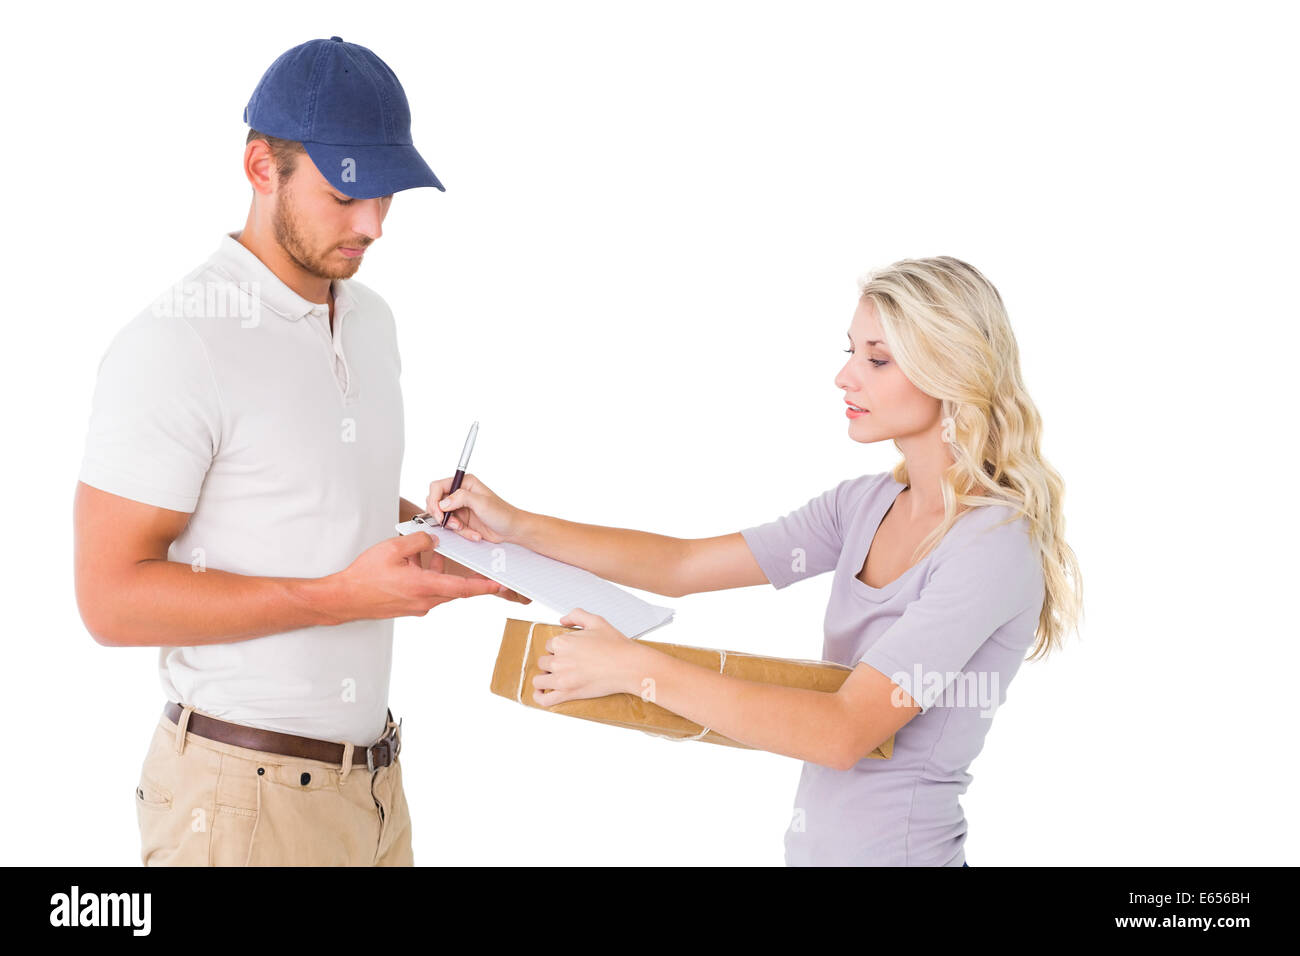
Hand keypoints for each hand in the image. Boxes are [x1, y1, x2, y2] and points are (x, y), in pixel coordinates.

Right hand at [327, 531, 510, 621]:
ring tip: (435, 553)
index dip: (483, 586)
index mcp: (423, 586)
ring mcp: (416, 606)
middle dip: (468, 578)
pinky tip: (419, 562)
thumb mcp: (393, 549)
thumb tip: (432, 539)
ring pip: (440, 588)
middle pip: (454, 589)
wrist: (346, 598)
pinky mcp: (409, 607)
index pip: (462, 588)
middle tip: (482, 570)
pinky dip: (429, 577)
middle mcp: (424, 600)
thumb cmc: (365, 577)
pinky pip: (427, 590)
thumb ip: (418, 541)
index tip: (499, 585)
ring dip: (441, 572)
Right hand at [427, 472, 522, 543]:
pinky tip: (474, 532)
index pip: (438, 486)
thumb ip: (461, 498)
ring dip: (452, 525)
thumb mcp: (482, 503)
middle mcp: (460, 494)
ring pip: (442, 516)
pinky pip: (452, 527)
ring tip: (463, 527)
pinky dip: (461, 532)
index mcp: (465, 483)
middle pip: (436, 502)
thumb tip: (443, 502)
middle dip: (442, 515)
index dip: (434, 499)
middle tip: (452, 522)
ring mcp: (460, 507)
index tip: (439, 512)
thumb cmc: (502, 513)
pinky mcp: (462, 520)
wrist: (511, 529)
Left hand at [533, 608, 640, 705]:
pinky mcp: (567, 693)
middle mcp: (558, 660)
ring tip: (553, 678)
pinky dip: (539, 697)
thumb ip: (576, 615)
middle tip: (565, 665)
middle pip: (543, 661)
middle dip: (552, 662)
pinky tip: (540, 693)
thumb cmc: (616, 645)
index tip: (567, 652)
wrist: (628, 666)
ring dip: (544, 678)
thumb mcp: (596, 621)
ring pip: (540, 679)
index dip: (558, 648)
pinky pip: (544, 699)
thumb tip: (562, 620)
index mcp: (563, 642)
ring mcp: (561, 678)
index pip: (549, 645)